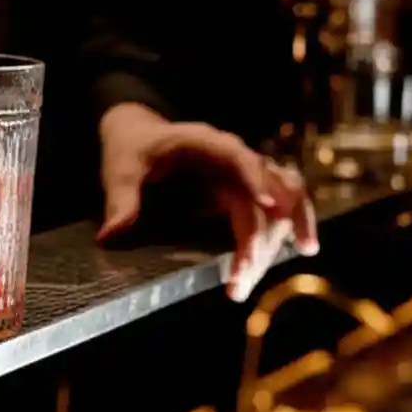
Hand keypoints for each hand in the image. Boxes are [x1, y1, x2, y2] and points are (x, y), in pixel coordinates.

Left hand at [97, 103, 319, 301]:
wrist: (138, 134)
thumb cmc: (132, 148)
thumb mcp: (122, 168)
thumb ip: (121, 199)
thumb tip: (110, 235)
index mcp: (204, 142)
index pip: (238, 157)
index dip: (256, 179)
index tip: (268, 206)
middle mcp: (232, 156)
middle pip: (263, 191)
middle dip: (258, 236)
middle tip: (241, 278)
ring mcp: (243, 172)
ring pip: (283, 195)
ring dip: (288, 227)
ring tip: (283, 264)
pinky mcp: (245, 188)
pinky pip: (278, 203)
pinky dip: (292, 222)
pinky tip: (301, 246)